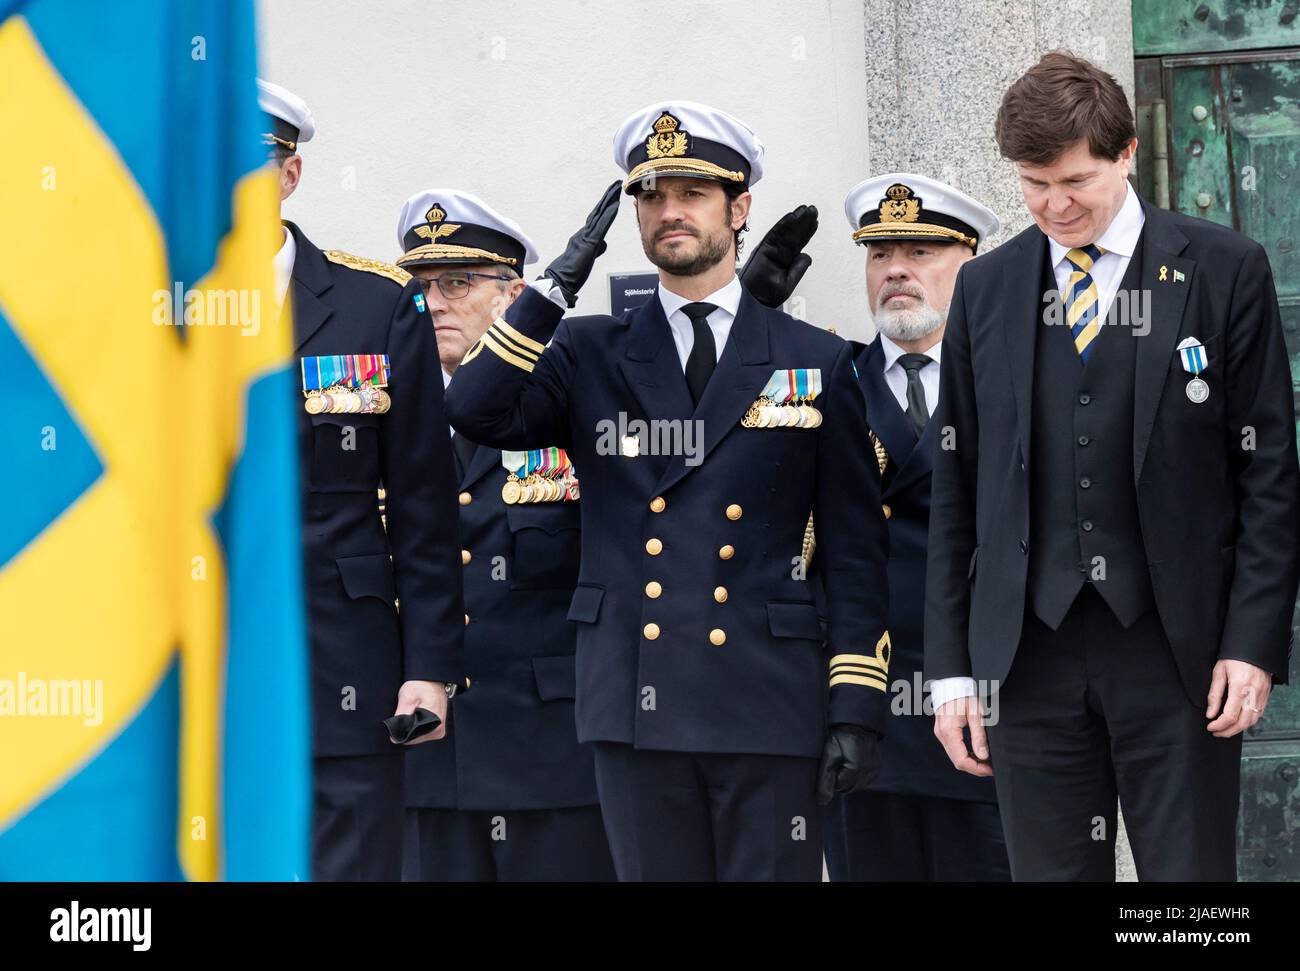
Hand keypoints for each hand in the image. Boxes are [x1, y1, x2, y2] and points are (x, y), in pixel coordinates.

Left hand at [392, 680, 447, 743]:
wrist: (431, 679)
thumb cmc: (421, 686)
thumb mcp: (408, 698)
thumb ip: (401, 717)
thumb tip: (394, 736)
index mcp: (435, 724)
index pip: (412, 738)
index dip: (401, 731)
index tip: (399, 718)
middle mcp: (439, 730)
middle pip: (415, 739)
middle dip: (406, 728)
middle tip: (407, 710)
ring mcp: (439, 730)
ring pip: (417, 737)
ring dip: (411, 727)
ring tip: (412, 710)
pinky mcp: (437, 728)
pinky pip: (421, 732)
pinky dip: (415, 726)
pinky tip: (416, 714)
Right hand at [543, 180, 621, 306]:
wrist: (559, 280)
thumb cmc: (571, 273)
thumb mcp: (587, 258)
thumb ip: (595, 249)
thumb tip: (603, 243)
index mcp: (583, 237)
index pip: (596, 219)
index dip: (604, 207)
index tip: (612, 196)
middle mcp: (584, 232)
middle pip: (598, 212)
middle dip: (607, 197)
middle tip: (616, 185)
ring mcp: (586, 236)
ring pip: (600, 214)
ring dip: (609, 200)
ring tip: (617, 188)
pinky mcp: (589, 242)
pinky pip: (602, 225)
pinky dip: (609, 214)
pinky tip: (615, 205)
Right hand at [738, 204, 817, 307]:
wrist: (752, 302)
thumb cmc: (766, 296)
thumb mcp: (788, 283)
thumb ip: (798, 269)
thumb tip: (806, 255)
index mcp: (784, 261)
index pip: (798, 243)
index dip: (807, 232)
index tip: (815, 222)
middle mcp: (777, 253)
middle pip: (793, 234)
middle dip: (803, 222)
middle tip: (813, 210)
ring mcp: (770, 250)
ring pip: (785, 232)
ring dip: (796, 220)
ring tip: (806, 210)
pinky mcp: (763, 250)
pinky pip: (774, 234)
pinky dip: (783, 225)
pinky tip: (792, 217)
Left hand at [815, 723, 879, 804]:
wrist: (856, 724)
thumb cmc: (841, 738)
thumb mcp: (828, 756)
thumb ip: (824, 779)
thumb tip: (822, 802)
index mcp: (857, 768)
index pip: (839, 787)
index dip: (832, 776)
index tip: (832, 763)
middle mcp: (869, 771)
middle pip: (849, 789)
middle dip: (840, 779)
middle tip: (837, 763)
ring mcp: (875, 770)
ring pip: (857, 786)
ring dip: (849, 779)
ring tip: (845, 762)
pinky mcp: (877, 768)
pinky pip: (865, 781)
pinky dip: (857, 777)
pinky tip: (853, 764)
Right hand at [934, 695, 992, 776]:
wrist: (951, 684)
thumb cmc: (964, 695)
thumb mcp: (976, 714)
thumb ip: (979, 736)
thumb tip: (983, 756)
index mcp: (949, 731)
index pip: (962, 760)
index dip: (977, 768)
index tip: (991, 769)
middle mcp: (942, 735)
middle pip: (958, 761)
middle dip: (975, 768)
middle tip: (991, 768)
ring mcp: (941, 734)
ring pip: (955, 757)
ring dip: (971, 762)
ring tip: (986, 761)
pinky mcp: (943, 732)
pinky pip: (953, 750)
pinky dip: (965, 755)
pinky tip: (976, 753)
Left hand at [1206, 658, 1271, 736]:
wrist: (1254, 649)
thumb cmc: (1235, 658)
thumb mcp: (1219, 672)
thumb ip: (1214, 694)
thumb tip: (1210, 713)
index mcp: (1240, 688)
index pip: (1230, 716)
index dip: (1219, 725)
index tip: (1210, 726)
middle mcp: (1253, 694)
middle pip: (1242, 723)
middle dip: (1227, 731)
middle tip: (1216, 732)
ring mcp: (1262, 696)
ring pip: (1252, 721)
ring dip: (1238, 729)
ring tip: (1225, 729)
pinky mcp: (1266, 696)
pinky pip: (1258, 715)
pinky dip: (1248, 722)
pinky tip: (1238, 722)